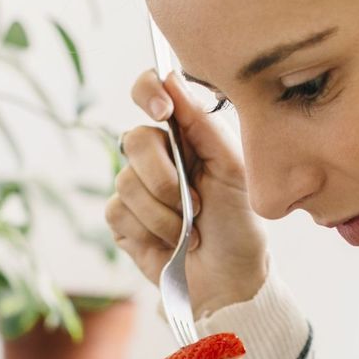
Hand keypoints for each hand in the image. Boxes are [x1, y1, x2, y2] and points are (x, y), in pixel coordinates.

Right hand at [106, 71, 267, 318]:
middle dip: (166, 178)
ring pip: (127, 182)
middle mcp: (157, 155)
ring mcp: (136, 187)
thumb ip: (204, 125)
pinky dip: (151, 230)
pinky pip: (119, 211)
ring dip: (165, 214)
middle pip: (134, 140)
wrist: (229, 280)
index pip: (152, 91)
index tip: (161, 110)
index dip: (147, 91)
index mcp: (186, 135)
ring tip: (190, 231)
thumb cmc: (239, 224)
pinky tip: (171, 243)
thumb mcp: (233, 171)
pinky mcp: (122, 220)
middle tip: (196, 203)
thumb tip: (171, 78)